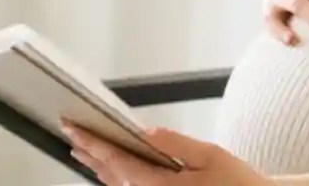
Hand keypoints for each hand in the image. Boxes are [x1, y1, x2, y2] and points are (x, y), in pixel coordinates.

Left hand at [60, 119, 271, 185]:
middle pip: (112, 175)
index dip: (92, 143)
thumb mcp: (210, 156)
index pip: (117, 162)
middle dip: (90, 153)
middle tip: (70, 133)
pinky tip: (110, 171)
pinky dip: (116, 178)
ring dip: (99, 167)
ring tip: (81, 150)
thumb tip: (146, 131)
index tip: (73, 128)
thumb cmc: (239, 184)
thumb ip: (175, 144)